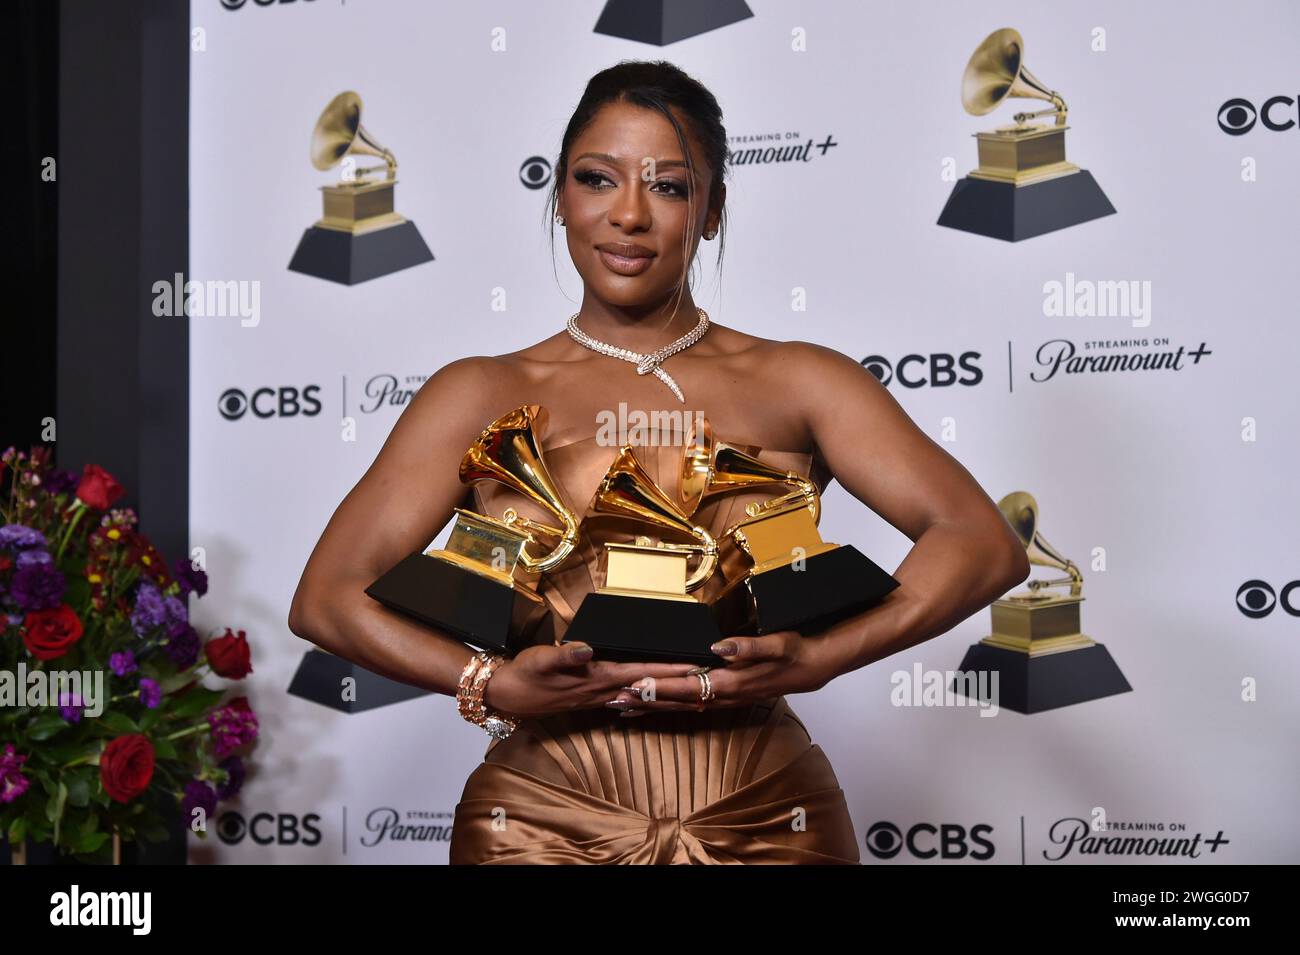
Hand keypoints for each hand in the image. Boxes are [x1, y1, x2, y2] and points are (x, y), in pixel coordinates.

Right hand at [481, 641, 700, 718]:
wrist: (506, 695)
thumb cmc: (524, 674)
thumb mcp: (541, 659)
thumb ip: (565, 654)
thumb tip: (587, 649)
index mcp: (596, 678)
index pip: (641, 673)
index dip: (668, 669)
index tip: (694, 667)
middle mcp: (602, 692)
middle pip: (648, 690)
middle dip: (678, 687)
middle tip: (709, 686)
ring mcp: (598, 699)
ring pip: (641, 698)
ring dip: (666, 697)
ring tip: (692, 696)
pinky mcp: (591, 700)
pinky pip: (626, 701)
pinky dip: (645, 700)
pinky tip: (652, 701)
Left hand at [606, 630, 844, 715]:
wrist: (813, 667)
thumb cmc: (793, 652)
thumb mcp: (776, 644)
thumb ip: (746, 647)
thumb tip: (717, 647)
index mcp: (730, 683)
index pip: (686, 687)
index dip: (658, 687)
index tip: (633, 687)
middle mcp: (724, 696)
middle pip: (677, 703)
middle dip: (645, 703)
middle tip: (614, 702)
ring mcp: (725, 700)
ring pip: (682, 707)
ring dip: (653, 708)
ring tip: (624, 708)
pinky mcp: (727, 697)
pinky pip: (692, 705)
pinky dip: (670, 706)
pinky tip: (656, 705)